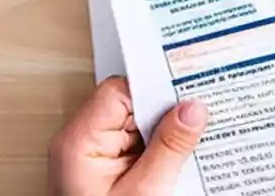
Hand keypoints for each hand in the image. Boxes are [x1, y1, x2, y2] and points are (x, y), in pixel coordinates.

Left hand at [48, 76, 207, 195]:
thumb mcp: (147, 192)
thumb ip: (170, 147)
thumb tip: (192, 109)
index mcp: (79, 143)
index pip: (119, 91)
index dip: (155, 89)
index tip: (188, 93)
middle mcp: (81, 144)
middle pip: (130, 104)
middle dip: (165, 112)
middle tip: (196, 121)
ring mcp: (94, 156)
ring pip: (138, 124)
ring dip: (165, 133)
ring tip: (188, 146)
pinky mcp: (108, 168)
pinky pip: (139, 143)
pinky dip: (161, 148)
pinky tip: (178, 159)